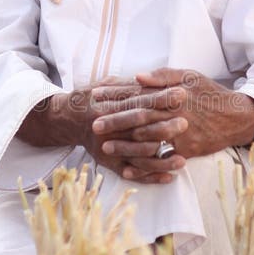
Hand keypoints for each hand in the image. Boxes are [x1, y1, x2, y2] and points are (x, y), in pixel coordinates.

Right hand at [17, 77, 186, 183]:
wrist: (68, 119)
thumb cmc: (93, 98)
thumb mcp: (108, 84)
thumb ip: (130, 84)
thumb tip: (152, 78)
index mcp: (109, 106)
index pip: (139, 101)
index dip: (160, 98)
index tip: (181, 93)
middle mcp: (108, 129)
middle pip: (140, 129)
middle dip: (164, 127)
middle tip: (186, 123)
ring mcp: (109, 149)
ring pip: (137, 156)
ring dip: (161, 159)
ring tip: (183, 159)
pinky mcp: (110, 164)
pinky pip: (132, 173)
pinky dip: (151, 176)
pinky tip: (170, 177)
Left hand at [91, 68, 253, 163]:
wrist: (236, 117)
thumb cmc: (210, 94)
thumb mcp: (189, 76)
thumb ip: (163, 76)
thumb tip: (137, 76)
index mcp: (171, 94)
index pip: (138, 93)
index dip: (116, 94)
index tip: (96, 95)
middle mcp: (173, 114)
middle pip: (138, 117)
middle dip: (114, 120)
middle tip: (93, 124)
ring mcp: (180, 134)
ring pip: (147, 141)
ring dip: (124, 144)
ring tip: (105, 146)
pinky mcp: (186, 150)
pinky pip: (161, 160)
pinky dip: (144, 167)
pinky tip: (127, 169)